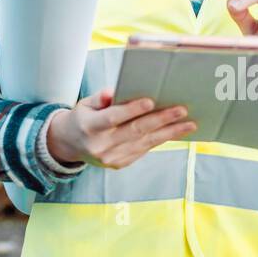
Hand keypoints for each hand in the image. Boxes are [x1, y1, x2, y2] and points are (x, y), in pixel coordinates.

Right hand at [46, 90, 196, 168]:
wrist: (69, 145)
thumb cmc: (82, 117)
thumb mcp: (85, 104)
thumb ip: (100, 98)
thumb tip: (114, 92)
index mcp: (89, 127)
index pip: (113, 118)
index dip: (131, 110)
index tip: (151, 101)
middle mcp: (101, 146)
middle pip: (135, 131)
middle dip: (161, 120)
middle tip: (181, 110)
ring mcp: (111, 158)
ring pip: (144, 143)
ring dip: (169, 133)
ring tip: (189, 124)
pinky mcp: (119, 164)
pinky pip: (143, 150)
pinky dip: (160, 140)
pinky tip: (174, 132)